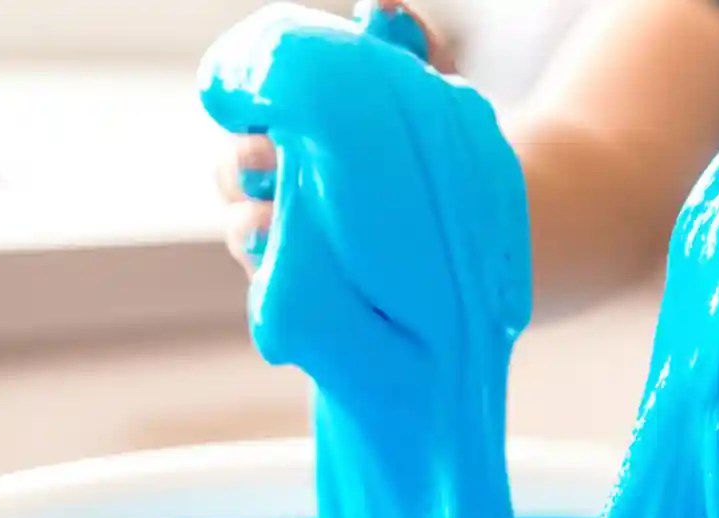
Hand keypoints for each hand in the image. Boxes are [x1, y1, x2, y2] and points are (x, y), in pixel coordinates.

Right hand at [215, 0, 454, 273]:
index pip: (240, 122)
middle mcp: (277, 186)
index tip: (262, 120)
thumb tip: (382, 5)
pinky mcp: (312, 288)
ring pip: (244, 233)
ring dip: (252, 227)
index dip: (240, 119)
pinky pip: (275, 288)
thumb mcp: (430, 80)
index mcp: (287, 131)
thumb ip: (407, 37)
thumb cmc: (438, 135)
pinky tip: (298, 276)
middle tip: (268, 164)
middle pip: (230, 178)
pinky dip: (276, 279)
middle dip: (241, 169)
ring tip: (273, 225)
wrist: (488, 203)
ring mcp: (291, 240)